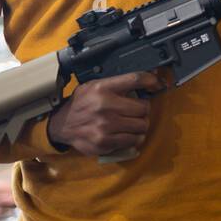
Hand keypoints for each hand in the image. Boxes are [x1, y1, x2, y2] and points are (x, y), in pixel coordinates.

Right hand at [46, 71, 164, 156]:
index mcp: (102, 88)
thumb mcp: (94, 86)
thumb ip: (117, 84)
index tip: (158, 84)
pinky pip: (133, 140)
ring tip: (132, 123)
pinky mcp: (105, 142)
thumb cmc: (82, 104)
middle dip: (143, 110)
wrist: (62, 125)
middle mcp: (105, 105)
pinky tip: (127, 134)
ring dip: (140, 125)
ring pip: (142, 125)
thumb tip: (146, 79)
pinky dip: (134, 138)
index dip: (151, 80)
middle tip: (137, 111)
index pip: (135, 79)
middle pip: (144, 107)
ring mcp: (105, 125)